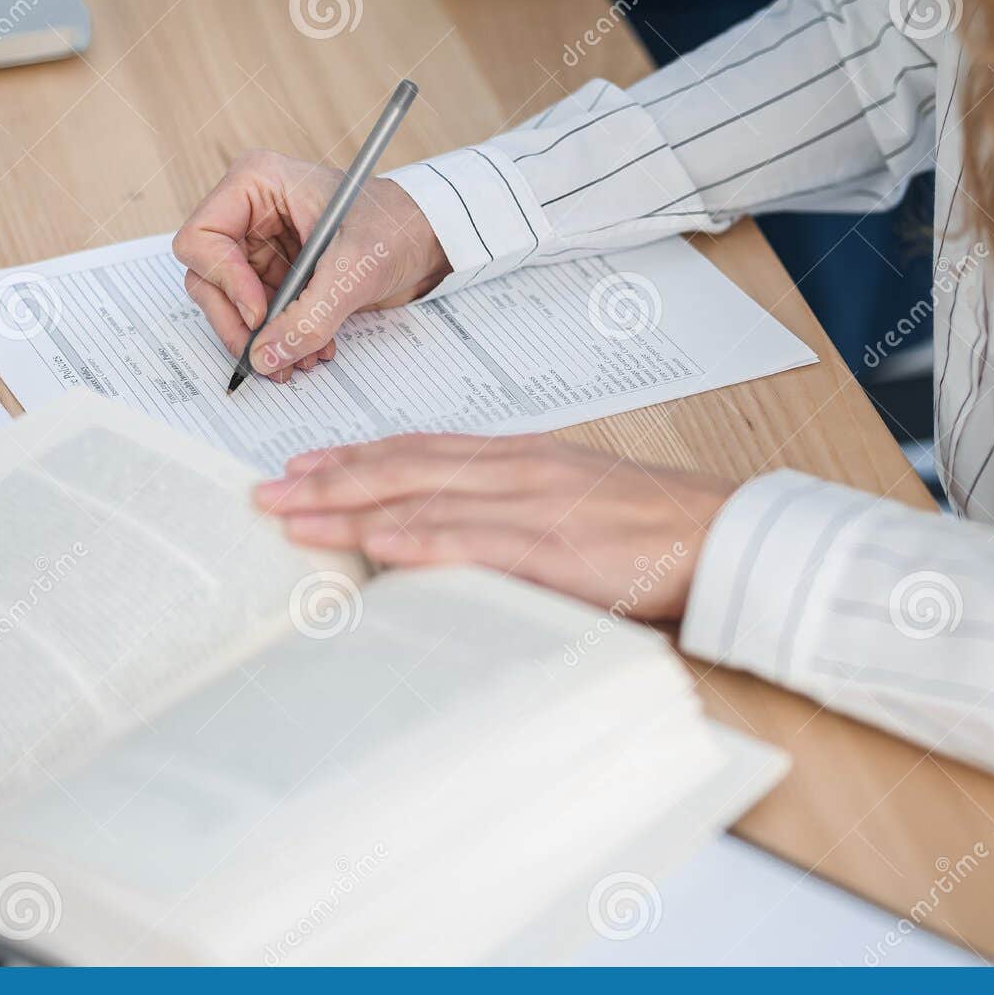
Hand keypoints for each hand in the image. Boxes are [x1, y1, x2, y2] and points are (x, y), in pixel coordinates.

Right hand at [172, 150, 450, 381]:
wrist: (429, 240)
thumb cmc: (396, 225)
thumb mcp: (354, 269)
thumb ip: (311, 315)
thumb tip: (267, 356)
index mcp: (256, 184)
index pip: (202, 239)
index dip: (225, 281)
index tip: (259, 314)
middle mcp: (250, 214)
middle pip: (208, 278)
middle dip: (239, 324)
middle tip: (268, 357)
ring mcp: (261, 248)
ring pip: (232, 306)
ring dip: (264, 340)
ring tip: (302, 357)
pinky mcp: (278, 277)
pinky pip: (261, 319)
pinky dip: (282, 340)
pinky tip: (313, 349)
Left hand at [253, 434, 735, 619]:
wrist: (726, 534)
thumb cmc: (657, 528)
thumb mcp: (577, 504)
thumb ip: (517, 511)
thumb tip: (457, 534)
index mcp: (523, 457)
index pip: (422, 450)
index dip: (357, 458)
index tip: (306, 467)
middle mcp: (517, 469)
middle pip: (404, 467)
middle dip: (329, 480)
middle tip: (268, 492)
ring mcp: (533, 503)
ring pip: (421, 498)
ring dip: (349, 508)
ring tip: (292, 517)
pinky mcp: (552, 545)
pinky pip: (470, 539)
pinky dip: (415, 538)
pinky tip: (373, 541)